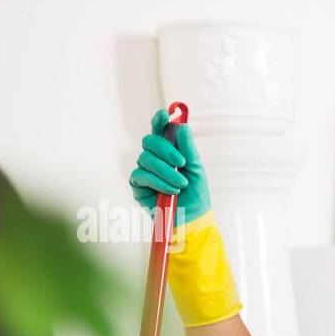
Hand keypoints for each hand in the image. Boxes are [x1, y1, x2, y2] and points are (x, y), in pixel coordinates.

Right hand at [125, 110, 239, 326]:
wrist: (192, 221)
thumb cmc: (196, 196)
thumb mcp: (197, 170)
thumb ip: (189, 148)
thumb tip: (181, 126)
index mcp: (169, 152)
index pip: (159, 130)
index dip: (159, 120)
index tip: (165, 113)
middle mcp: (154, 159)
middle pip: (149, 141)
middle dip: (165, 149)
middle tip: (182, 162)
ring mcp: (144, 172)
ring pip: (145, 158)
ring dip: (165, 171)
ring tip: (180, 185)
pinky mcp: (137, 187)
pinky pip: (140, 176)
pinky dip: (157, 181)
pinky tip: (170, 190)